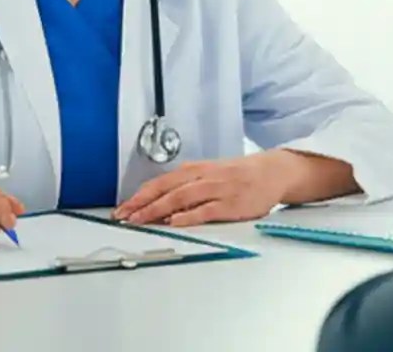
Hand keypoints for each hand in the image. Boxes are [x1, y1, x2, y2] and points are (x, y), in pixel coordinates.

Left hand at [112, 150, 304, 226]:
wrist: (271, 171)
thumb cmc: (237, 175)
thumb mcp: (208, 174)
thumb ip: (185, 188)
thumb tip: (158, 207)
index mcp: (195, 169)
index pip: (160, 182)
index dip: (139, 196)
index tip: (121, 209)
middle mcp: (202, 176)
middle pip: (166, 189)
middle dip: (142, 204)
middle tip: (124, 217)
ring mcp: (217, 189)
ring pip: (181, 198)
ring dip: (158, 209)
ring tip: (140, 221)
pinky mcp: (231, 203)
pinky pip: (206, 210)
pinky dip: (188, 216)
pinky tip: (174, 222)